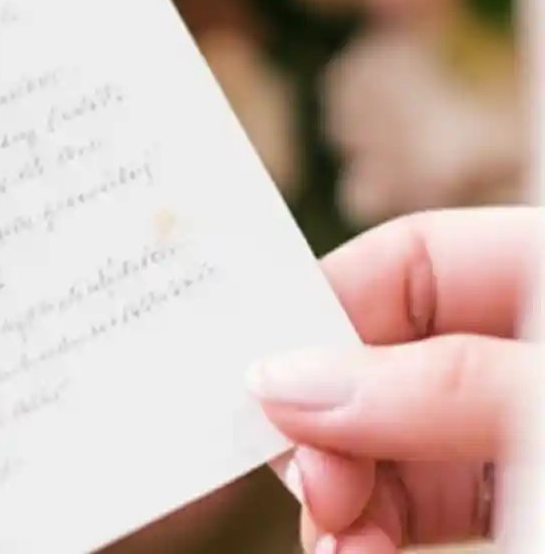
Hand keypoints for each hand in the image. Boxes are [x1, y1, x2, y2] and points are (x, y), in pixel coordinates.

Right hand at [250, 208, 540, 552]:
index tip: (266, 378)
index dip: (329, 308)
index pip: (414, 259)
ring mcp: (515, 431)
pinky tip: (353, 552)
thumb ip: (435, 386)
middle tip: (313, 481)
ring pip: (389, 441)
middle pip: (382, 357)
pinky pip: (421, 502)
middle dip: (328, 422)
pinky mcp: (516, 505)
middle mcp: (519, 351)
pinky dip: (374, 530)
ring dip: (341, 492)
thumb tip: (285, 381)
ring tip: (333, 538)